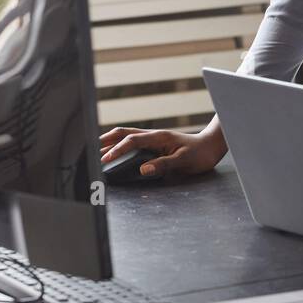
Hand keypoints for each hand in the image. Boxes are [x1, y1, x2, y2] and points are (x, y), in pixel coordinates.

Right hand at [98, 116, 227, 178]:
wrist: (212, 146)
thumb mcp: (184, 162)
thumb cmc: (200, 154)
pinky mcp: (156, 143)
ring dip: (112, 141)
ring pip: (127, 135)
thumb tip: (144, 169)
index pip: (132, 141)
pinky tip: (117, 151)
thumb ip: (164, 165)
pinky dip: (121, 144)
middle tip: (90, 148)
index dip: (117, 150)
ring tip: (97, 149)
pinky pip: (134, 141)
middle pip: (124, 133)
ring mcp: (154, 138)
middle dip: (106, 140)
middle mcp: (154, 136)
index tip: (105, 159)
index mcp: (159, 138)